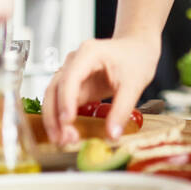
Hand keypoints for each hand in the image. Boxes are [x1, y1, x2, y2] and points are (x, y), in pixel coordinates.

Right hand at [42, 36, 160, 143]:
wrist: (137, 48)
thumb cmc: (136, 59)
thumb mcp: (134, 84)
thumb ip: (122, 109)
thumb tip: (112, 134)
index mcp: (89, 53)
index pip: (70, 78)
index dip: (66, 101)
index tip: (67, 122)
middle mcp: (74, 61)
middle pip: (55, 89)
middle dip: (55, 116)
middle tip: (63, 139)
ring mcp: (72, 73)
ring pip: (54, 97)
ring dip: (55, 119)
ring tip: (63, 141)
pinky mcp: (75, 86)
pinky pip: (63, 103)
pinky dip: (62, 118)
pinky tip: (66, 134)